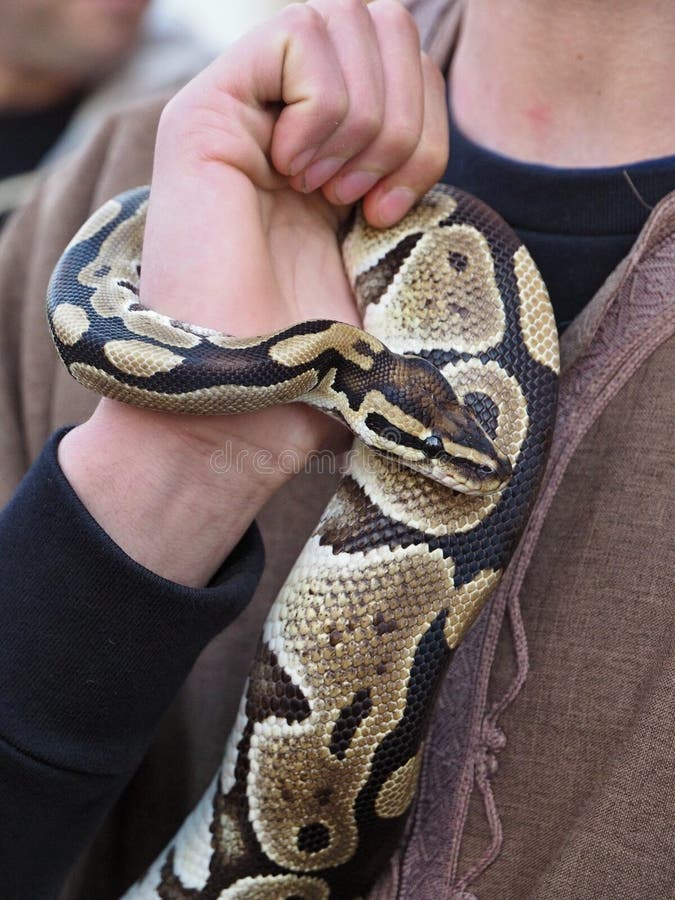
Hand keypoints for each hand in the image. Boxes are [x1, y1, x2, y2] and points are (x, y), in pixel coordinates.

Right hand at [139, 0, 447, 464]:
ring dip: (367, 118)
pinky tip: (296, 173)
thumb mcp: (383, 245)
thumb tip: (430, 93)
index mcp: (328, 148)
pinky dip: (325, 107)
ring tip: (328, 194)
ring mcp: (241, 111)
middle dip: (405, 114)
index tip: (391, 212)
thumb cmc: (316, 347)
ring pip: (344, 18)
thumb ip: (399, 160)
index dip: (427, 124)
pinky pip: (298, 38)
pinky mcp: (204, 112)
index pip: (405, 61)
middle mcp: (282, 118)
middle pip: (381, 21)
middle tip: (366, 200)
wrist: (249, 399)